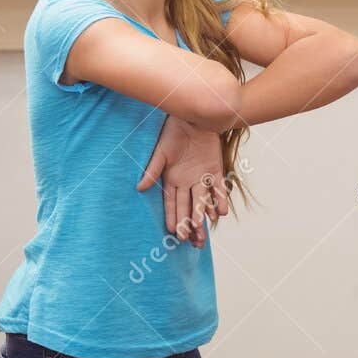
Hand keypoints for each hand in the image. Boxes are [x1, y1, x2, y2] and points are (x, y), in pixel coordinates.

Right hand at [138, 116, 229, 246]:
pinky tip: (219, 213)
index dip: (173, 217)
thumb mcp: (160, 153)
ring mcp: (202, 177)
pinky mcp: (216, 170)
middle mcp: (187, 182)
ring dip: (203, 217)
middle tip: (188, 241)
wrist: (194, 117)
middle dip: (188, 224)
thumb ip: (152, 171)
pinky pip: (218, 188)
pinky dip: (219, 200)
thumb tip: (138, 189)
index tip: (173, 232)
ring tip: (203, 233)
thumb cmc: (173, 133)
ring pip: (203, 202)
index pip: (172, 203)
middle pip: (188, 207)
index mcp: (172, 179)